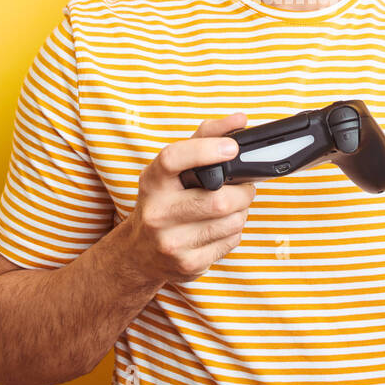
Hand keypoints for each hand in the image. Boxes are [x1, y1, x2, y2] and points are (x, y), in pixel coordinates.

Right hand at [123, 113, 258, 283]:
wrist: (139, 252)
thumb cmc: (164, 200)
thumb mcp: (174, 169)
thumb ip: (206, 137)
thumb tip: (241, 119)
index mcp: (153, 182)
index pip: (174, 159)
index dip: (206, 150)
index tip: (232, 147)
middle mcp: (157, 212)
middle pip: (218, 201)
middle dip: (243, 192)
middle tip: (245, 186)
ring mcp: (171, 242)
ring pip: (231, 222)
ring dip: (242, 211)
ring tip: (232, 207)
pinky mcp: (188, 264)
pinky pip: (231, 242)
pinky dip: (235, 231)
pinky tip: (221, 227)